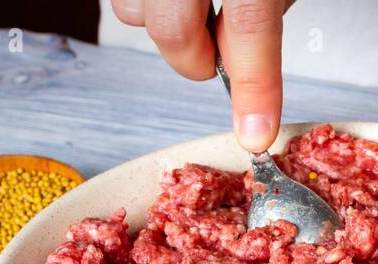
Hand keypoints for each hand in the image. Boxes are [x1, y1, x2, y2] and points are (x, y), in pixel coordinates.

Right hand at [112, 0, 290, 150]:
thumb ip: (257, 25)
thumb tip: (241, 81)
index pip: (249, 28)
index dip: (254, 88)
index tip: (255, 135)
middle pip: (173, 32)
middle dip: (194, 60)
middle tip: (216, 56)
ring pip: (133, 15)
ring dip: (168, 31)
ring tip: (195, 13)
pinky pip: (121, 3)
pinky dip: (146, 12)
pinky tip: (173, 3)